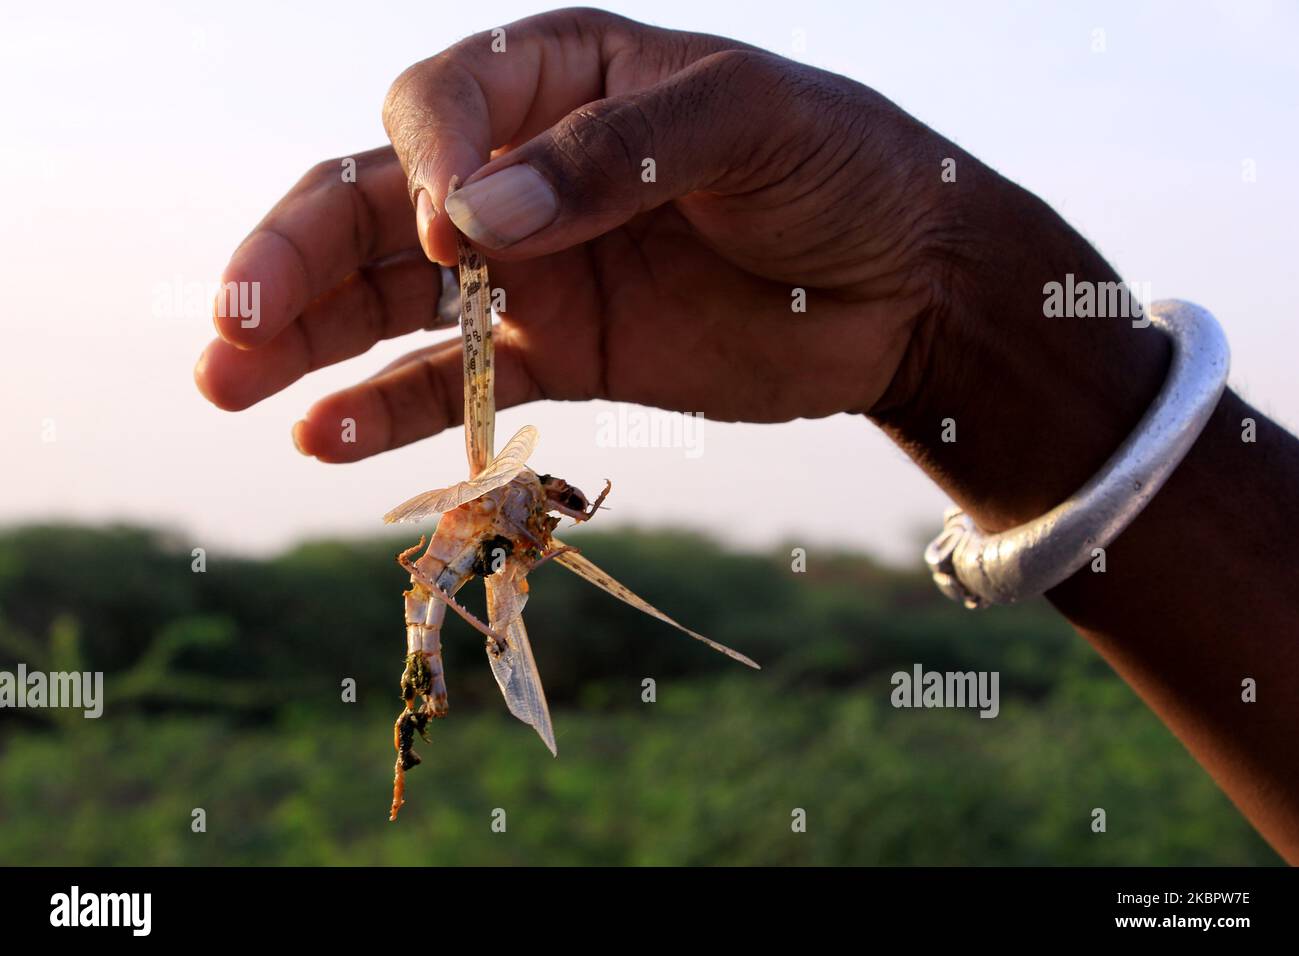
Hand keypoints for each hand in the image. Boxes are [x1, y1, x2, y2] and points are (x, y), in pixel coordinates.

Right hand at [194, 7, 959, 461]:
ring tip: (227, 381)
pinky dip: (387, 407)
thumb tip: (475, 224)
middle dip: (295, 257)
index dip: (425, 168)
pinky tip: (321, 436)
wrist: (907, 283)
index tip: (456, 232)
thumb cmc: (842, 170)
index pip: (437, 107)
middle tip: (232, 321)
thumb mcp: (745, 126)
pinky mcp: (559, 351)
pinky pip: (452, 380)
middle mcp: (522, 174)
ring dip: (305, 338)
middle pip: (374, 205)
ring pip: (390, 298)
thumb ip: (614, 159)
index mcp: (559, 81)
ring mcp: (533, 270)